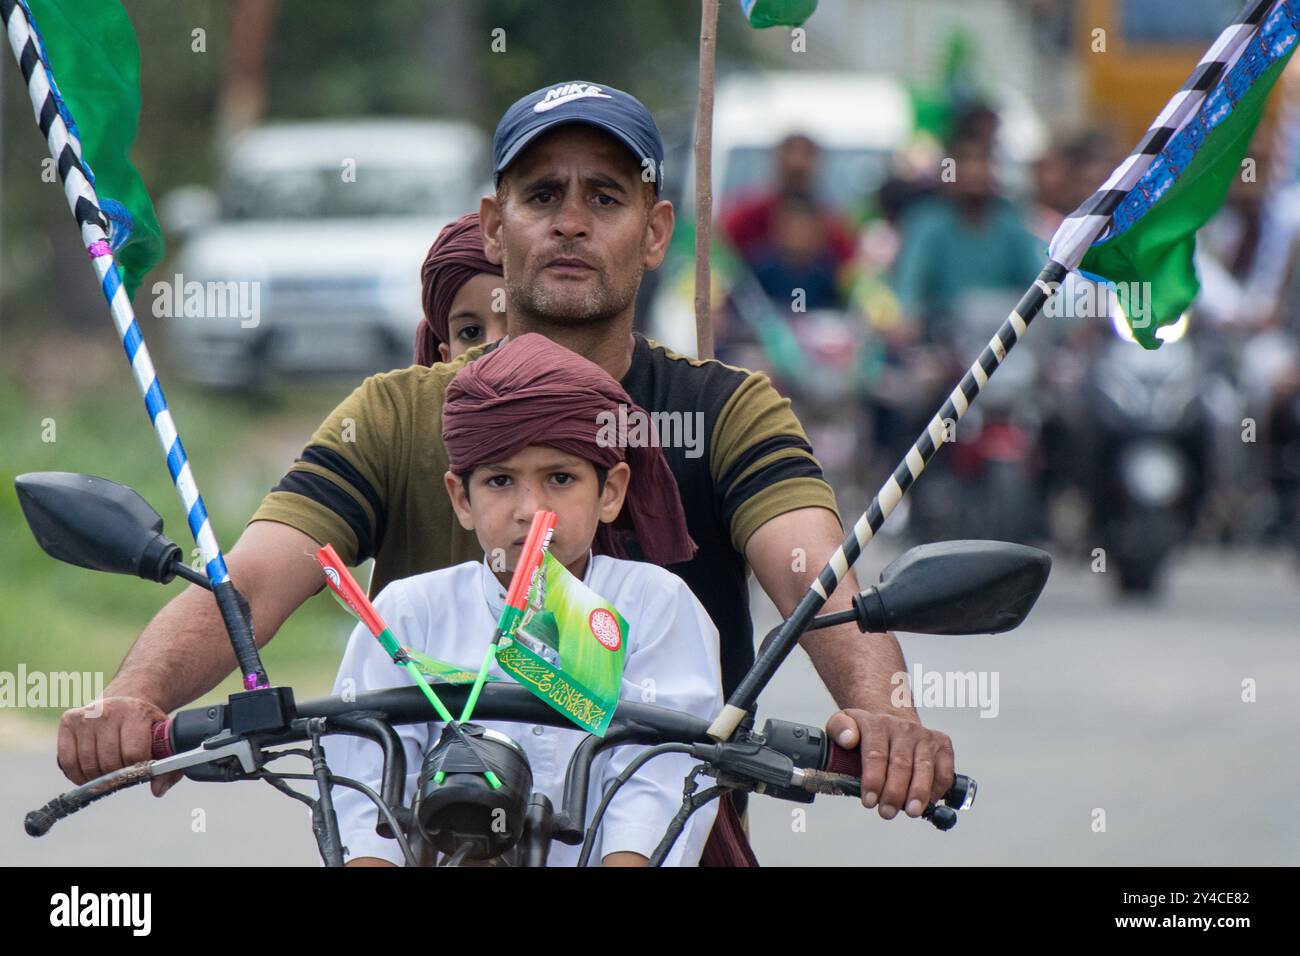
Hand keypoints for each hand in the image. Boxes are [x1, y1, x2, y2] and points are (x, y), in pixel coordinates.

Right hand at [57, 696, 180, 796]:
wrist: (126, 702)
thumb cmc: (145, 726)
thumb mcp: (163, 740)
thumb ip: (169, 768)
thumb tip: (157, 790)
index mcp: (137, 712)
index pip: (133, 755)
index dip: (136, 770)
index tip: (139, 770)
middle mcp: (108, 710)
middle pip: (109, 762)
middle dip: (117, 776)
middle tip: (122, 774)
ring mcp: (86, 715)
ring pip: (88, 765)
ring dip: (97, 778)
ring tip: (108, 773)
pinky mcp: (68, 720)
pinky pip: (68, 761)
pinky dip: (77, 775)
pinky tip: (89, 773)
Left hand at [825, 709, 953, 820]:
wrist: (893, 719)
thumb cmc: (867, 732)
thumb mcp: (844, 723)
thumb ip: (839, 729)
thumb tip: (848, 740)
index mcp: (877, 724)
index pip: (875, 754)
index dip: (873, 780)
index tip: (868, 802)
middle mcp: (903, 728)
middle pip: (900, 764)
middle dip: (894, 792)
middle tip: (887, 812)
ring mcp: (925, 736)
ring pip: (924, 768)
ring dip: (919, 793)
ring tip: (911, 812)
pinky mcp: (942, 745)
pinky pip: (944, 771)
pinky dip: (938, 789)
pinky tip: (927, 802)